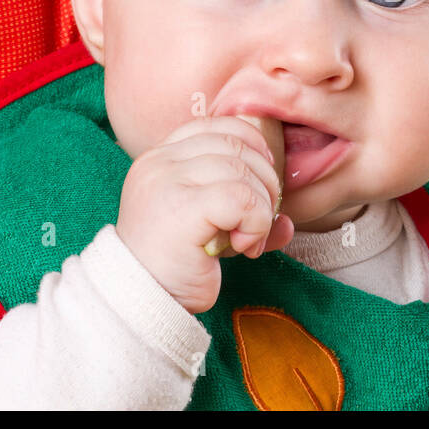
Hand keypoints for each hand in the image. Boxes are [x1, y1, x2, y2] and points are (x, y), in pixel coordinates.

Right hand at [115, 115, 293, 313]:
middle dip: (264, 182)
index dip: (251, 147)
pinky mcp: (181, 207)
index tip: (260, 184)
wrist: (140, 302)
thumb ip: (245, 213)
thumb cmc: (174, 266)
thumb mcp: (212, 230)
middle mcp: (160, 162)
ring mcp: (167, 181)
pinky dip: (256, 222)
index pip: (218, 126)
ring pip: (242, 170)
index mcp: (162, 157)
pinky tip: (243, 247)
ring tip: (248, 240)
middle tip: (259, 222)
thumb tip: (287, 221)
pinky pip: (241, 198)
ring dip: (261, 209)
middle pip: (236, 145)